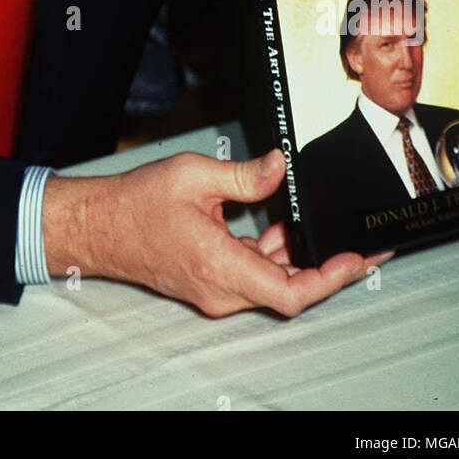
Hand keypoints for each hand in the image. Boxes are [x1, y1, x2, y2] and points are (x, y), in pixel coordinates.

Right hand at [43, 149, 392, 317]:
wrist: (101, 226)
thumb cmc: (137, 204)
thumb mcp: (194, 175)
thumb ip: (245, 175)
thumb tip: (280, 167)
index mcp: (219, 265)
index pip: (290, 292)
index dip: (330, 279)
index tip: (354, 259)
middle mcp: (221, 289)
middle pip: (289, 290)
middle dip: (326, 267)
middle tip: (357, 246)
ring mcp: (216, 291)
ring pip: (272, 284)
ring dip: (297, 260)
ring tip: (318, 230)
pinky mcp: (211, 284)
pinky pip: (253, 277)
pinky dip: (272, 257)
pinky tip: (279, 230)